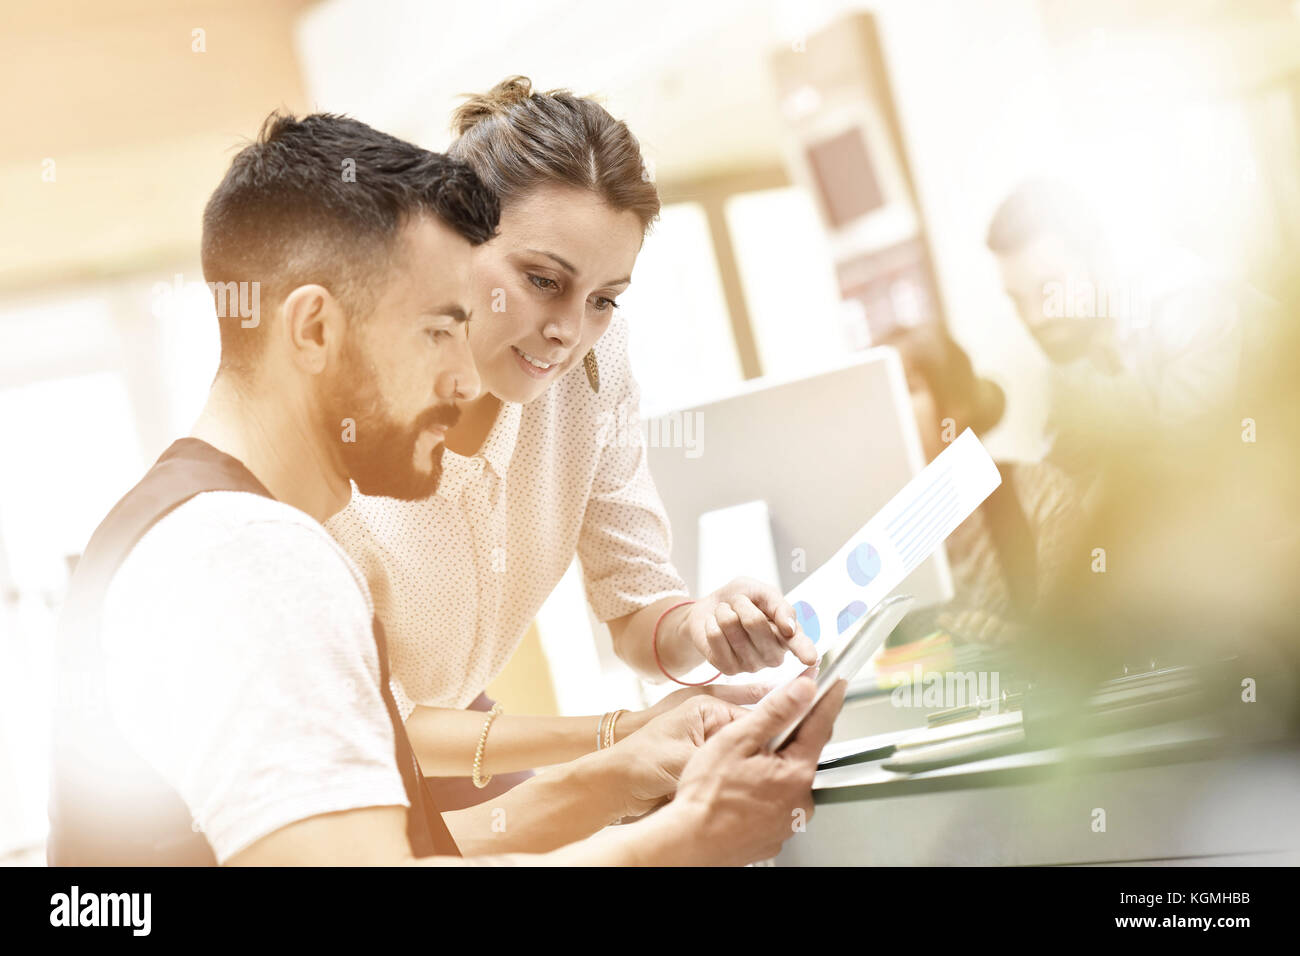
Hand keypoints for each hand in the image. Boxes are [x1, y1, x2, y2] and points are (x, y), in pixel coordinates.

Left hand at [609, 684, 766, 816]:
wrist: (615, 785)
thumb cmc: (641, 762)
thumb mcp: (687, 756)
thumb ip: (723, 756)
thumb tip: (755, 760)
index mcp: (707, 707)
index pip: (752, 718)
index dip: (767, 737)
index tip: (781, 756)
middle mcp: (709, 723)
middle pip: (748, 738)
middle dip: (757, 756)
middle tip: (768, 773)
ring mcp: (706, 743)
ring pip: (740, 757)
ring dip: (744, 769)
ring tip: (749, 783)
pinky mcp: (702, 763)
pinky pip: (728, 770)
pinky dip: (732, 780)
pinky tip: (737, 792)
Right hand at [666, 674, 847, 865]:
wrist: (688, 842)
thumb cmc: (706, 797)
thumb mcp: (737, 740)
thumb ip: (776, 712)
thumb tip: (804, 689)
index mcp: (796, 773)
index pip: (821, 726)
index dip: (828, 701)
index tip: (836, 685)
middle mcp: (800, 801)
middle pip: (803, 754)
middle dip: (785, 740)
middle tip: (754, 739)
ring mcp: (789, 821)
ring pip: (788, 780)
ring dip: (772, 769)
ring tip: (739, 772)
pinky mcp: (775, 834)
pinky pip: (777, 804)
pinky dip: (764, 793)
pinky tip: (740, 793)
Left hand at [675, 577, 817, 674]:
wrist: (713, 608)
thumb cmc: (743, 601)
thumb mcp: (762, 592)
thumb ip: (779, 605)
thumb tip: (791, 628)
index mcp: (789, 635)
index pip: (799, 644)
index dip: (805, 649)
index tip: (811, 659)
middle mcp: (774, 655)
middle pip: (754, 622)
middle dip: (741, 603)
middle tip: (740, 604)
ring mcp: (751, 665)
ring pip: (730, 625)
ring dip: (725, 611)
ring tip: (728, 615)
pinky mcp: (728, 668)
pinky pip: (714, 635)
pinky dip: (712, 622)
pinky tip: (717, 627)